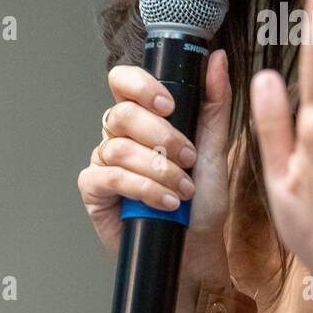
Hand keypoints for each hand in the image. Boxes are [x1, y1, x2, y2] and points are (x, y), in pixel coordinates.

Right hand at [77, 50, 231, 289]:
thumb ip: (214, 104)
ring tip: (183, 190)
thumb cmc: (203, 205)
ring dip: (158, 169)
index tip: (170, 104)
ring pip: (118, 147)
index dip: (142, 85)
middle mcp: (119, 136)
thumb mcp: (215, 149)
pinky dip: (142, 188)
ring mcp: (104, 163)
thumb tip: (218, 60)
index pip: (124, 82)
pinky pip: (109, 177)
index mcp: (144, 120)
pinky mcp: (95, 191)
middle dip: (162, 136)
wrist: (196, 252)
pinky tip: (165, 202)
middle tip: (187, 158)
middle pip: (122, 114)